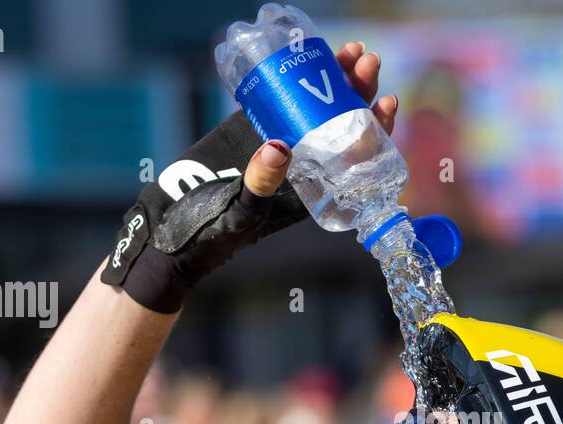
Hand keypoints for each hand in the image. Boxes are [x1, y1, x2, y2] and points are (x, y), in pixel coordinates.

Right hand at [102, 41, 398, 313]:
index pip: (358, 156)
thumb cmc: (218, 231)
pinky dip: (296, 78)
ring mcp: (281, 144)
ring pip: (317, 106)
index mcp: (318, 189)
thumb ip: (262, 183)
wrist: (176, 226)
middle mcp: (306, 166)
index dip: (376, 127)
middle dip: (359, 92)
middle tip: (367, 60)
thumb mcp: (245, 211)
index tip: (386, 101)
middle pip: (343, 123)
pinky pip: (282, 99)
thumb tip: (279, 147)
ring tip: (348, 52)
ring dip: (334, 80)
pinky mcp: (253, 128)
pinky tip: (307, 58)